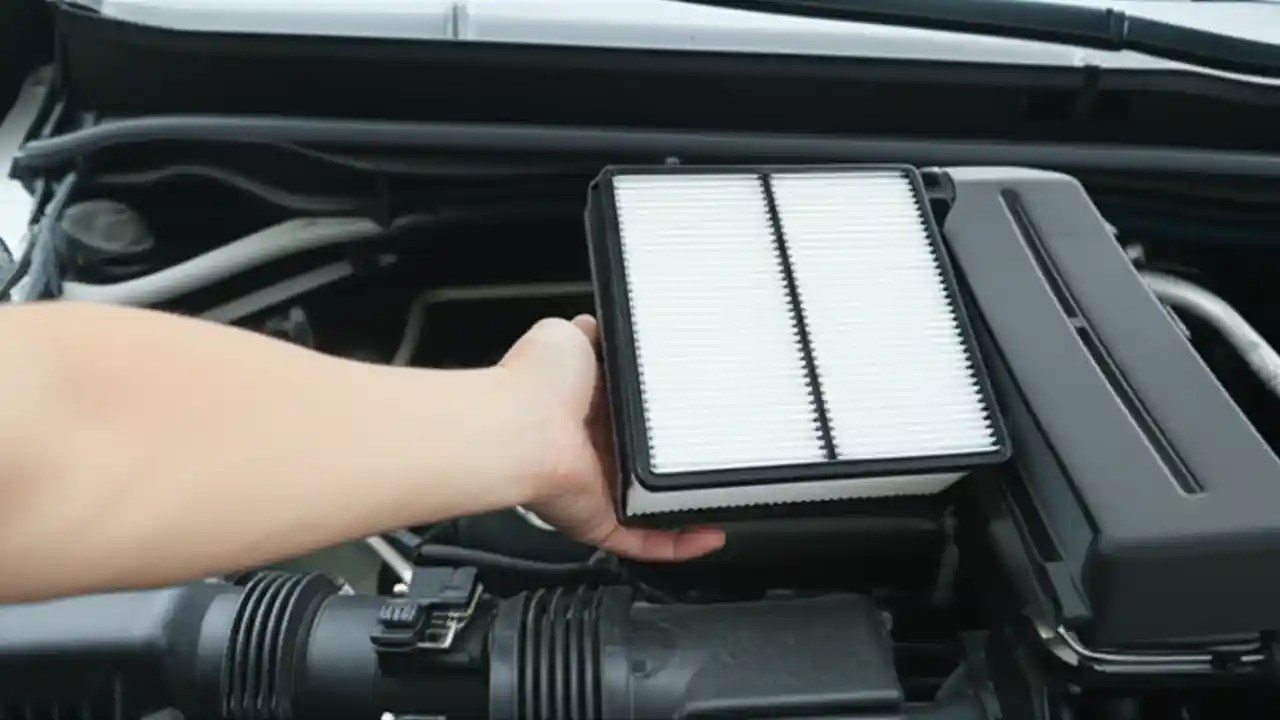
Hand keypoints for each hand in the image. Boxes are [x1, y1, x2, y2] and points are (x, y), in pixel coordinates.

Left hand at [498, 315, 724, 561]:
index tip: (692, 412)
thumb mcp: (569, 338)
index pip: (630, 417)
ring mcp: (595, 489)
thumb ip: (591, 336)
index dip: (659, 416)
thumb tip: (598, 325)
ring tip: (724, 498)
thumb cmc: (535, 383)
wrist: (519, 427)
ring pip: (649, 510)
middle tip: (717, 453)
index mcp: (586, 410)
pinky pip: (644, 542)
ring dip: (684, 509)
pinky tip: (711, 534)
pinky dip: (679, 545)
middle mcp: (591, 453)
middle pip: (643, 464)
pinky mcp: (599, 520)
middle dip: (677, 462)